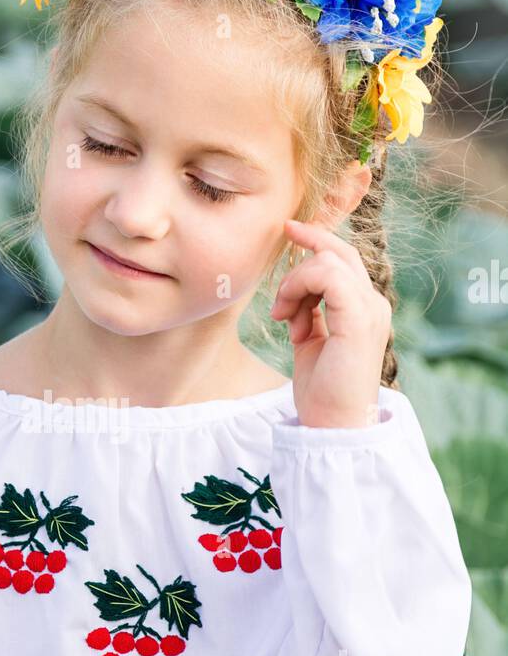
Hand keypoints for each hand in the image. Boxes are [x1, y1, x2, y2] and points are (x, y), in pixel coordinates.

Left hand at [269, 218, 392, 427]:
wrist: (334, 424)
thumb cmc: (322, 391)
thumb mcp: (312, 343)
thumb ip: (310, 315)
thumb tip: (293, 298)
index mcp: (364, 310)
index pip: (345, 260)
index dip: (318, 240)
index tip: (290, 231)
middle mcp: (373, 305)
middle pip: (341, 252)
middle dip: (308, 243)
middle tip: (283, 248)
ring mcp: (370, 310)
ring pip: (329, 261)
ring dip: (294, 283)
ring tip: (283, 317)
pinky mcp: (358, 319)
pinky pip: (328, 276)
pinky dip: (300, 288)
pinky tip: (289, 318)